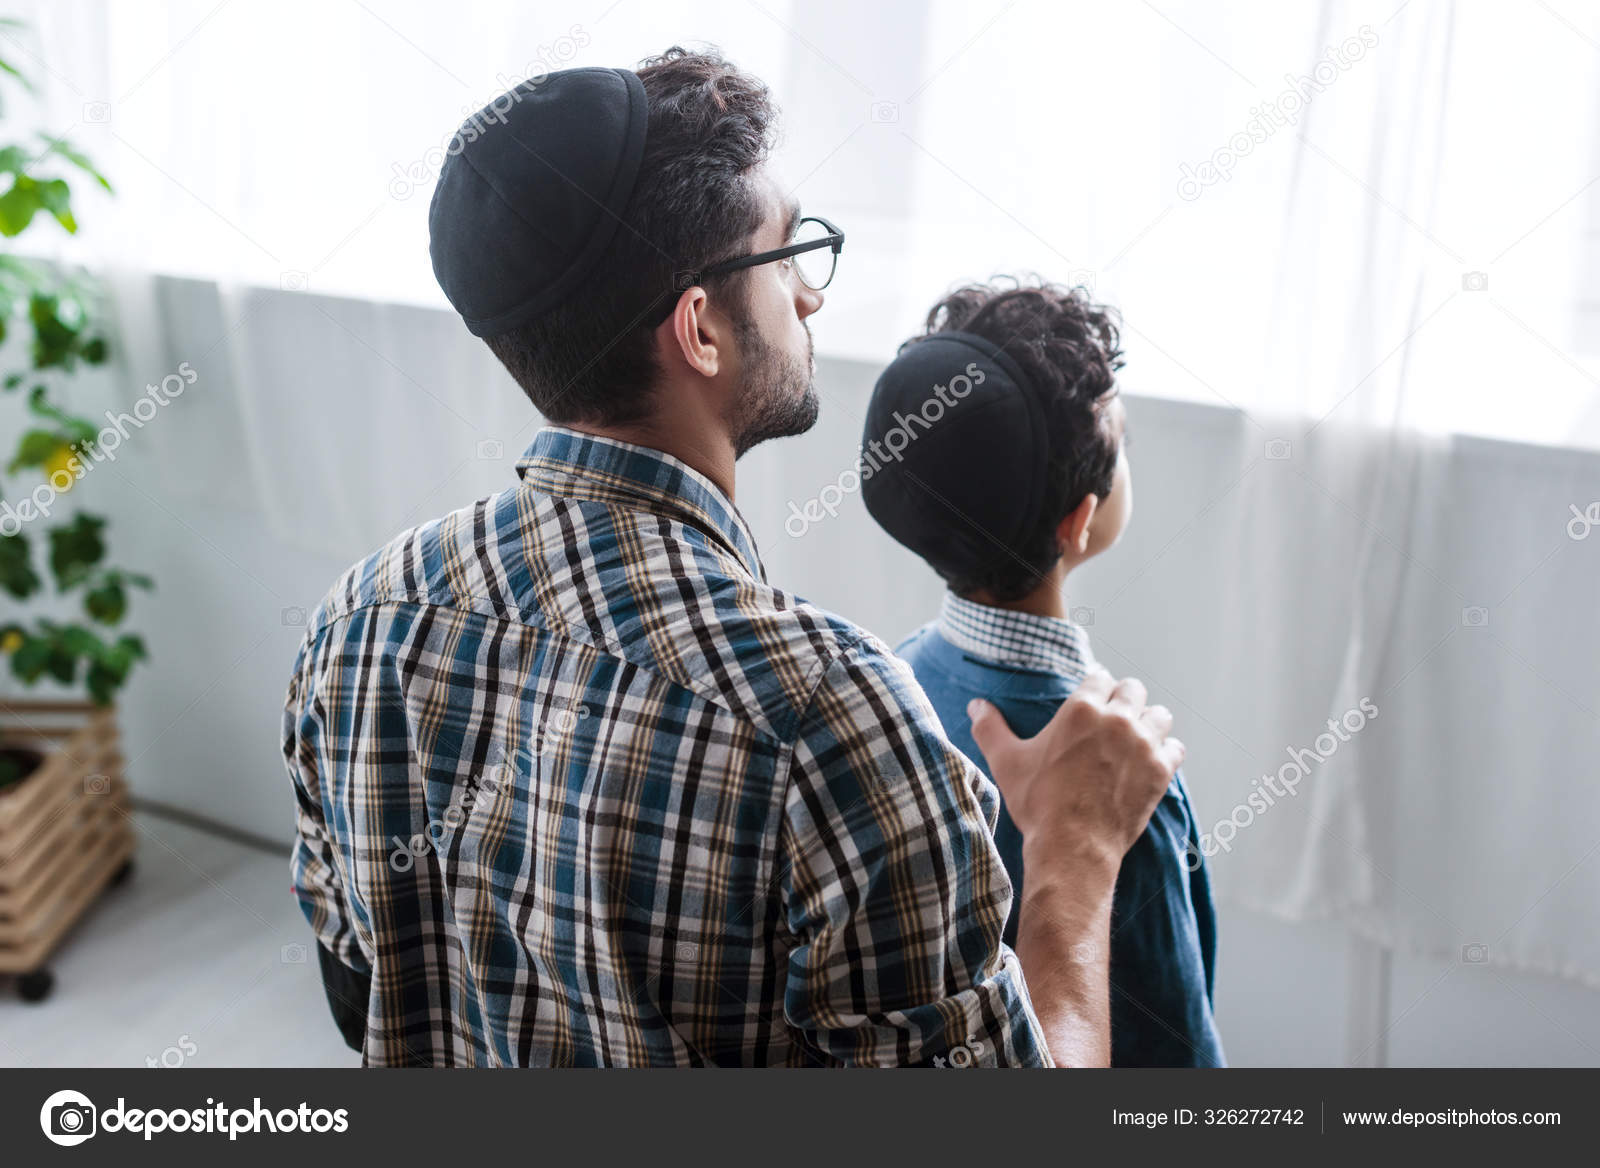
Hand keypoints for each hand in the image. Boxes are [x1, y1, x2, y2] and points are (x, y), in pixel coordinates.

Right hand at [967, 669, 1182, 872]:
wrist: (1072, 848)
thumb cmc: (1037, 803)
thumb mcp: (1006, 762)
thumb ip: (990, 728)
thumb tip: (976, 704)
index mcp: (1082, 709)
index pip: (1100, 677)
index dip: (1096, 686)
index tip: (1093, 698)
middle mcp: (1118, 720)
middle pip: (1133, 689)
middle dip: (1124, 699)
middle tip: (1113, 718)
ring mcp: (1143, 745)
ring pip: (1160, 715)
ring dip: (1149, 721)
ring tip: (1136, 736)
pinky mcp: (1160, 772)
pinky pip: (1175, 747)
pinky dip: (1166, 751)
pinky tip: (1152, 760)